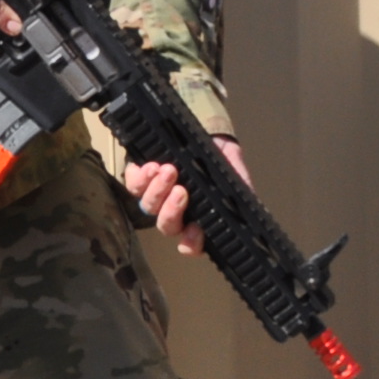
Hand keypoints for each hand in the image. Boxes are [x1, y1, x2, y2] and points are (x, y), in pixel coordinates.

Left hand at [126, 137, 251, 256]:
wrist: (211, 135)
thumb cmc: (224, 163)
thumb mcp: (237, 180)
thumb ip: (238, 199)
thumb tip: (244, 213)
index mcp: (197, 219)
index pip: (192, 243)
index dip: (191, 243)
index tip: (196, 229)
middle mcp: (174, 212)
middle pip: (166, 225)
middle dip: (172, 211)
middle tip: (181, 191)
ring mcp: (156, 196)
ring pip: (148, 206)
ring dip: (157, 191)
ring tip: (168, 170)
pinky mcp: (141, 178)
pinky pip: (133, 185)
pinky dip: (140, 177)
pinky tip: (151, 166)